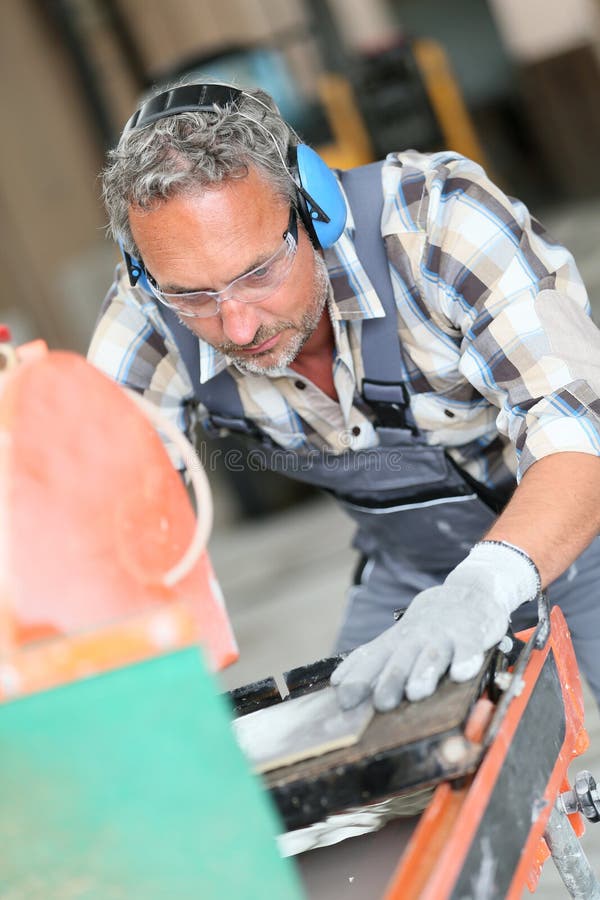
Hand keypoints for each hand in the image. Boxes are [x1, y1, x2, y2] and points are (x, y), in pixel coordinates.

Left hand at [331, 541, 539, 710]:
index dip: (358, 678)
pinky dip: (465, 659)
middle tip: (381, 703)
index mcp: (396, 642)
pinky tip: (461, 673)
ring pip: (431, 655)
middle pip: (400, 660)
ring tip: (417, 692)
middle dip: (389, 680)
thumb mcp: (399, 638)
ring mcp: (442, 635)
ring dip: (423, 672)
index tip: (344, 699)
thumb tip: (337, 684)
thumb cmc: (429, 624)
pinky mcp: (470, 633)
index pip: (371, 659)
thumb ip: (373, 659)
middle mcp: (415, 638)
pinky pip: (468, 647)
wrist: (469, 591)